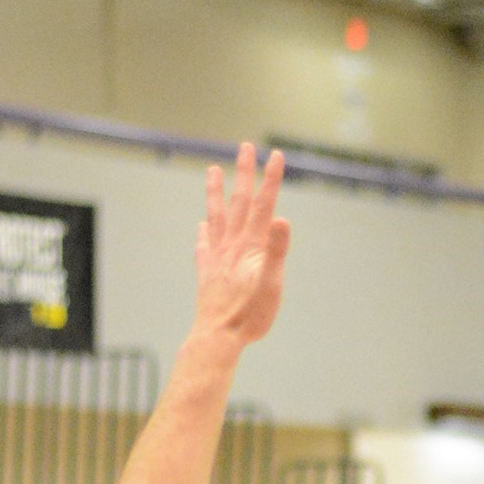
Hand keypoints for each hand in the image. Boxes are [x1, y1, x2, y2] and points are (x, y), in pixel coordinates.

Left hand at [194, 143, 291, 345]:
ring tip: (212, 171)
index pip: (264, 205)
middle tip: (245, 147)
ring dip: (216, 192)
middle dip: (244, 173)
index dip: (271, 180)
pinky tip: (201, 227)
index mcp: (251, 246)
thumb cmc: (249, 314)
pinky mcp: (207, 271)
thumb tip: (281, 219)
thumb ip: (276, 250)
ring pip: (216, 216)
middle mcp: (232, 245)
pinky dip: (203, 232)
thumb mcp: (271, 283)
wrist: (218, 336)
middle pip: (239, 202)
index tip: (276, 155)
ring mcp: (217, 256)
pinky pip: (204, 245)